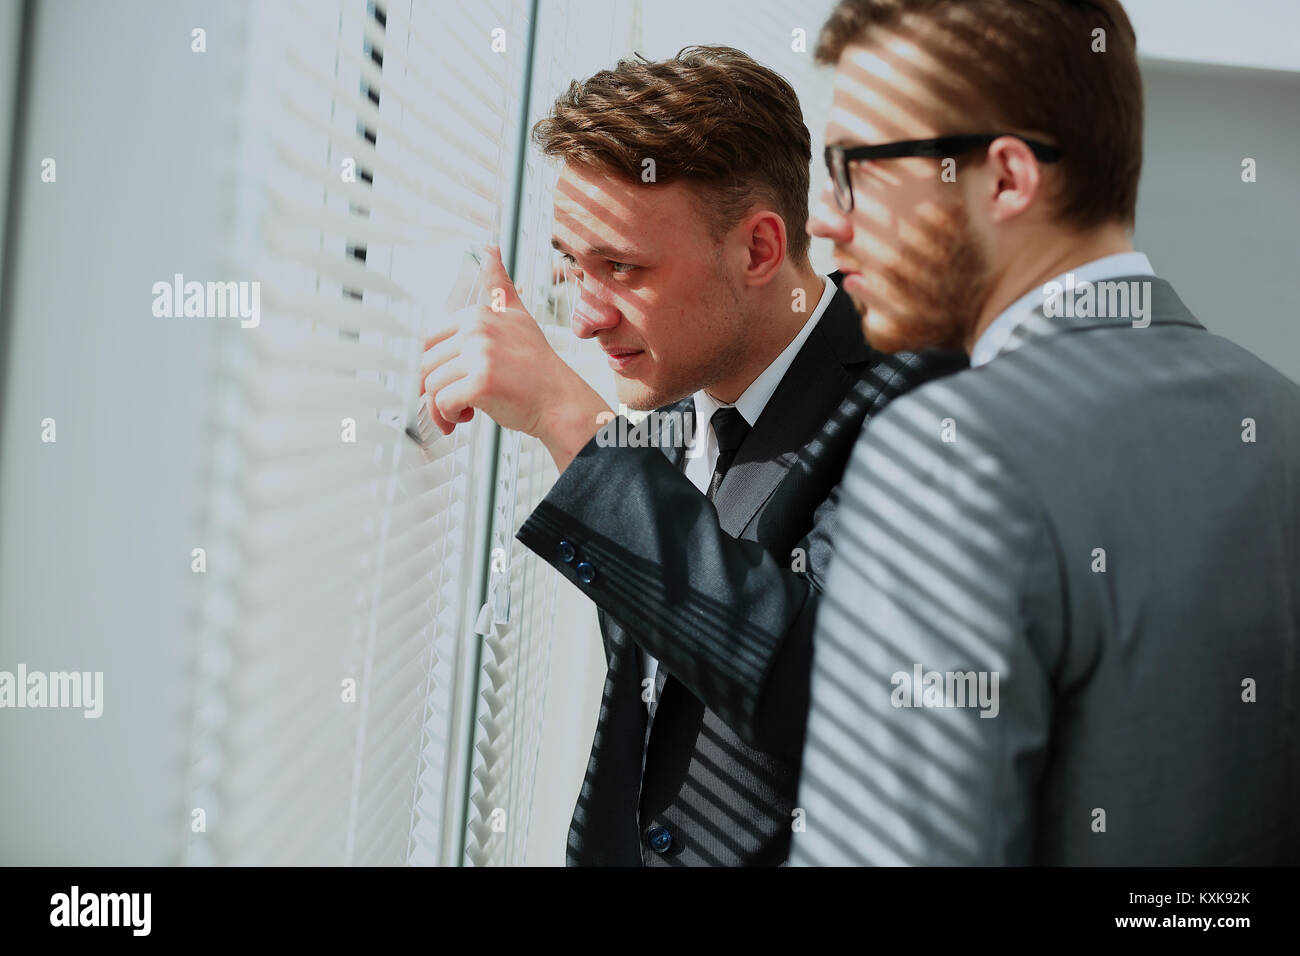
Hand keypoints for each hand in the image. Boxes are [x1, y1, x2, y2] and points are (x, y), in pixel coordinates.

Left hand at [419, 246, 610, 469]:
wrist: (561, 403)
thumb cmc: (537, 370)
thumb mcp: (519, 317)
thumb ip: (499, 286)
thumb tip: (490, 248)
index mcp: (478, 314)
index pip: (429, 342)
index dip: (437, 367)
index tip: (455, 379)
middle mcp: (478, 329)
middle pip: (427, 365)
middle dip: (436, 390)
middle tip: (459, 401)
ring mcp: (480, 354)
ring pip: (432, 386)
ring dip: (441, 408)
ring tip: (465, 411)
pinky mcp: (482, 382)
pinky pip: (443, 403)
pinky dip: (449, 418)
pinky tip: (467, 417)